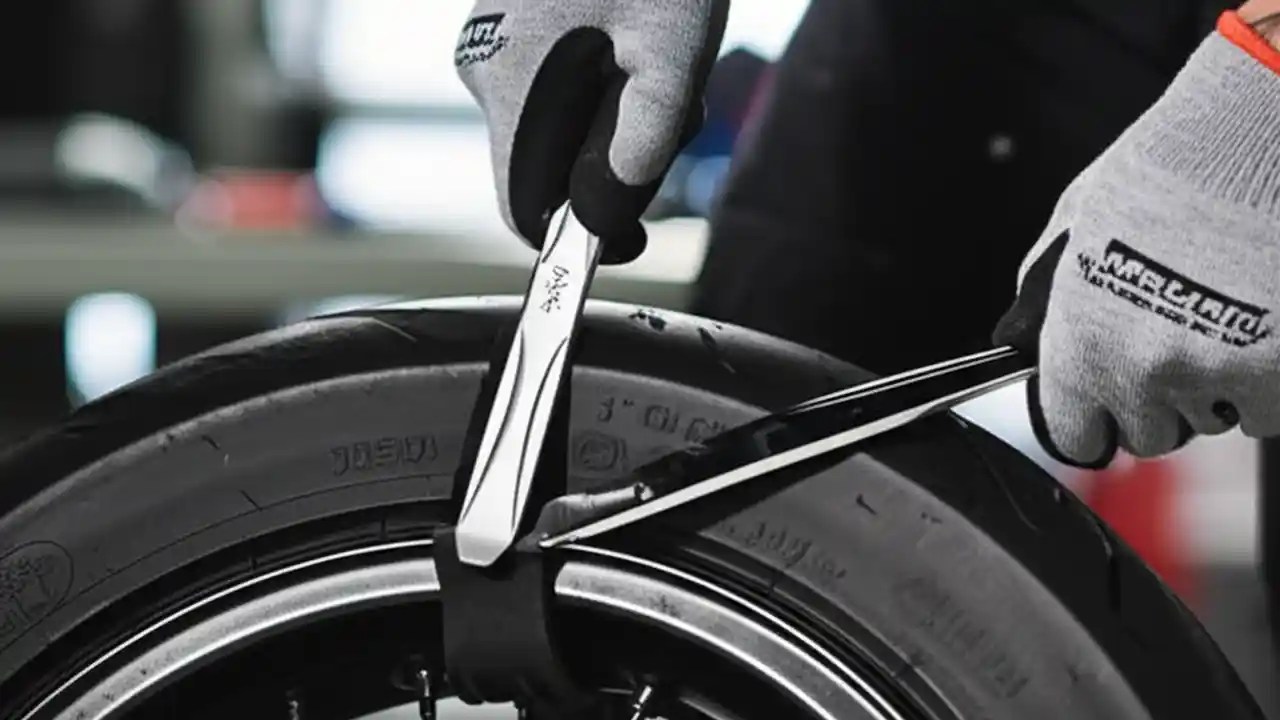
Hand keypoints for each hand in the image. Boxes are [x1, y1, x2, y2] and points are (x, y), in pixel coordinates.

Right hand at [456, 0, 728, 262]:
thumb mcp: (672, 56)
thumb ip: (642, 146)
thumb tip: (605, 219)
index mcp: (511, 85)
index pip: (520, 207)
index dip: (572, 240)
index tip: (630, 238)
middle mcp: (484, 68)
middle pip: (544, 164)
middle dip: (612, 163)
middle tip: (680, 116)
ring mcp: (493, 40)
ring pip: (554, 122)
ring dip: (615, 120)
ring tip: (667, 65)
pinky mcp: (511, 21)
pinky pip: (552, 82)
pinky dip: (603, 84)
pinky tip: (642, 40)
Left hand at [994, 18, 1279, 466]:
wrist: (1249, 140)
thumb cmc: (1161, 172)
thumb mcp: (1071, 229)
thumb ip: (1041, 297)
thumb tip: (1013, 340)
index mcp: (1080, 344)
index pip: (1075, 434)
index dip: (1092, 417)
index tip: (1104, 403)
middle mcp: (1142, 372)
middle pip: (1148, 433)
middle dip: (1157, 398)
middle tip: (1173, 337)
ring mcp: (1215, 377)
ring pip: (1212, 420)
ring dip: (1214, 385)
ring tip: (1219, 313)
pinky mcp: (1277, 376)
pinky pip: (1265, 411)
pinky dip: (1265, 380)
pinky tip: (1259, 321)